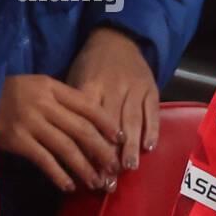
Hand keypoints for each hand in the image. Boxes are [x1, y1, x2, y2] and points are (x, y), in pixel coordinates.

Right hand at [0, 74, 121, 192]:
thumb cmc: (10, 93)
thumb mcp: (37, 86)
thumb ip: (60, 98)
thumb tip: (92, 121)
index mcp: (50, 86)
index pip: (86, 105)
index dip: (106, 123)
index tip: (119, 138)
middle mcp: (42, 103)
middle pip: (81, 129)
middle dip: (101, 151)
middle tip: (113, 168)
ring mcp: (29, 121)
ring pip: (66, 148)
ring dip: (84, 167)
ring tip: (96, 181)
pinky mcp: (17, 140)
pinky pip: (45, 160)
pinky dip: (59, 175)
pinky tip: (69, 185)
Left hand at [65, 27, 159, 174]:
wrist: (117, 38)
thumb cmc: (90, 63)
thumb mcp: (74, 77)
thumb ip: (73, 105)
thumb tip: (65, 139)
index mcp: (89, 84)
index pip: (87, 119)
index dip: (87, 143)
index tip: (87, 167)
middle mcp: (112, 87)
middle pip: (110, 124)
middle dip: (110, 152)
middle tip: (109, 178)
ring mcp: (133, 88)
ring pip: (132, 120)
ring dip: (130, 146)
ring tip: (128, 167)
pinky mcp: (150, 88)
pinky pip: (151, 112)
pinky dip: (151, 130)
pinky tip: (148, 147)